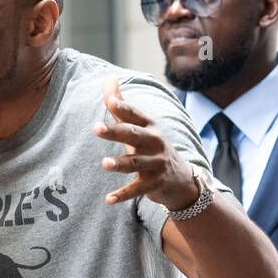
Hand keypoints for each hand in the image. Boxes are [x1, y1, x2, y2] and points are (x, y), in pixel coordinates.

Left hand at [94, 76, 198, 210]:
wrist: (181, 179)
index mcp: (149, 127)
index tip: (110, 102)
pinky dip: (123, 195)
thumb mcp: (139, 126)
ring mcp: (155, 164)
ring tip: (104, 164)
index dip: (123, 108)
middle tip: (96, 128)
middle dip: (116, 131)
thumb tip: (107, 77)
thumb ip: (120, 104)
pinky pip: (137, 190)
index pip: (135, 115)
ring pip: (135, 163)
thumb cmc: (151, 146)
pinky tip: (108, 199)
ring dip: (120, 164)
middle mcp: (154, 143)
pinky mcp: (154, 184)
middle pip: (133, 135)